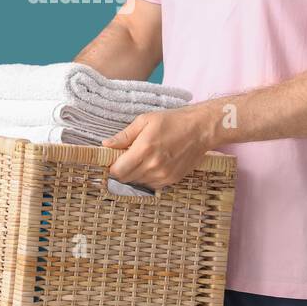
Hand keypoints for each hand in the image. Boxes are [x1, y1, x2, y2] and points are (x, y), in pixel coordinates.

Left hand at [102, 104, 218, 189]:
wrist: (200, 129)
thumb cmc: (173, 121)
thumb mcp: (145, 120)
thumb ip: (124, 135)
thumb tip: (106, 144)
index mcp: (144, 149)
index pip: (118, 170)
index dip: (112, 166)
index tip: (114, 158)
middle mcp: (153, 166)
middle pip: (126, 178)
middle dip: (122, 169)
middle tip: (127, 157)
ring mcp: (163, 175)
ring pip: (138, 183)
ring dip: (135, 174)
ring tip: (142, 158)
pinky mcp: (172, 180)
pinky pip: (151, 185)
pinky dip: (147, 177)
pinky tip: (153, 164)